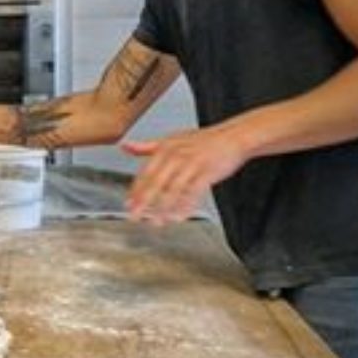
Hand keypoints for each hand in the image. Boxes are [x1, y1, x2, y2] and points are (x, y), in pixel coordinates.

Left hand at [122, 126, 247, 225]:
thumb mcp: (171, 140)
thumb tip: (125, 147)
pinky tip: (180, 216)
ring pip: (173, 189)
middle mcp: (175, 155)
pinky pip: (194, 191)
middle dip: (143, 201)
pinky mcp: (207, 171)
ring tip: (157, 222)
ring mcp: (191, 163)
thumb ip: (146, 147)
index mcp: (164, 149)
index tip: (128, 204)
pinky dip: (186, 205)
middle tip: (134, 216)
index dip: (135, 190)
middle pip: (155, 182)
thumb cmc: (202, 141)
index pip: (145, 172)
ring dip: (163, 207)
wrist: (233, 136)